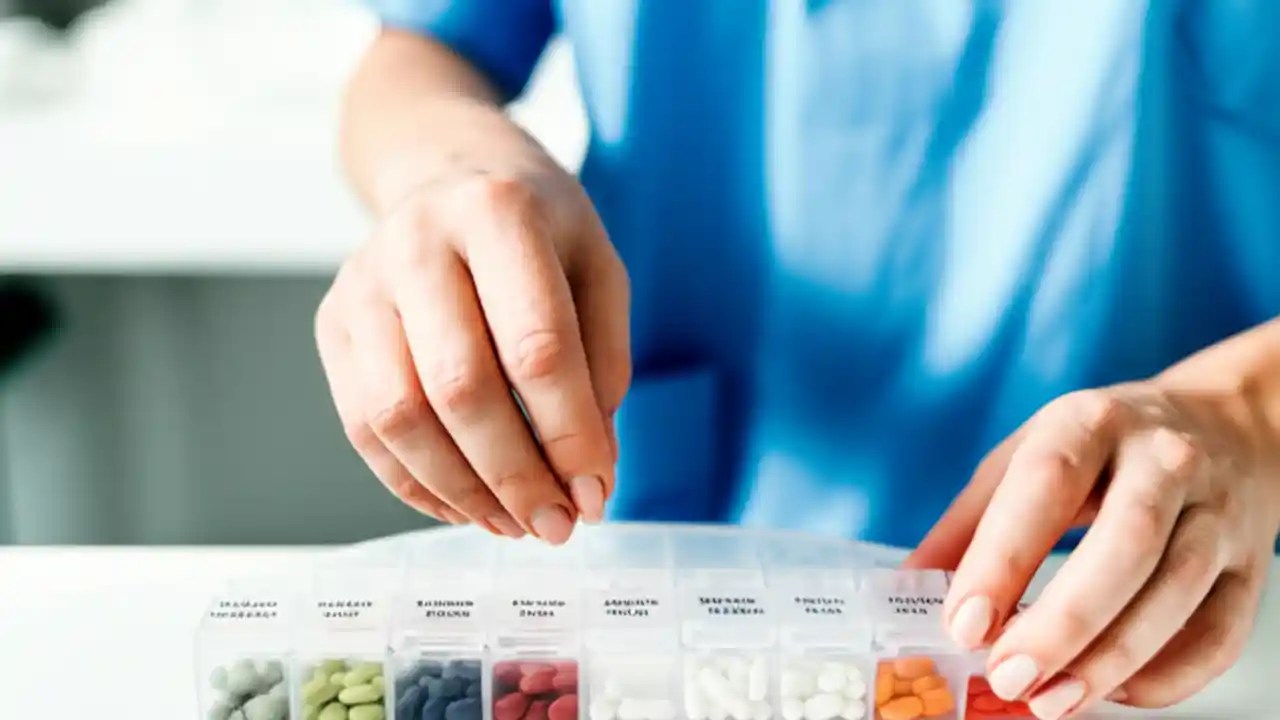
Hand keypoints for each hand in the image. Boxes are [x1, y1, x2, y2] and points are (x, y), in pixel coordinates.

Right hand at [315, 163, 629, 543]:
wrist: (445, 173)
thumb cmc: (535, 229)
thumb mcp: (596, 268)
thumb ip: (602, 364)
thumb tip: (587, 473)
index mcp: (498, 212)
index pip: (536, 346)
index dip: (569, 434)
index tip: (597, 492)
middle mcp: (417, 242)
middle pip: (460, 387)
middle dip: (516, 475)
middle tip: (557, 525)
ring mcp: (362, 284)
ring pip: (400, 417)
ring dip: (464, 491)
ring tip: (516, 523)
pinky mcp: (332, 325)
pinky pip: (365, 428)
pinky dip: (417, 484)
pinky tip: (468, 505)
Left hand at [907, 384, 1279, 717]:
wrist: (1221, 429)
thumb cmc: (1100, 450)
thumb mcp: (1022, 457)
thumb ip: (966, 524)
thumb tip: (907, 588)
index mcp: (1090, 421)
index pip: (1048, 484)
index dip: (1003, 557)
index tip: (964, 623)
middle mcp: (1163, 459)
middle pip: (1125, 544)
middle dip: (1063, 622)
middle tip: (1008, 675)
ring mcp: (1217, 510)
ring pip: (1175, 592)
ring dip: (1109, 659)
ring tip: (1050, 700)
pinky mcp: (1251, 565)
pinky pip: (1219, 632)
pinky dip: (1166, 676)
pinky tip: (1112, 692)